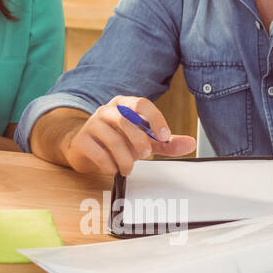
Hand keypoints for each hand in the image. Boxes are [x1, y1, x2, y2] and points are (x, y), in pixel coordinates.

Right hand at [63, 96, 196, 176]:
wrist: (84, 147)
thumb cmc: (117, 140)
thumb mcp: (143, 139)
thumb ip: (165, 142)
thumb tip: (191, 143)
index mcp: (124, 105)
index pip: (141, 103)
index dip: (155, 119)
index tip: (164, 137)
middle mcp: (107, 110)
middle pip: (125, 119)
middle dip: (139, 141)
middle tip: (145, 155)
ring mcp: (92, 124)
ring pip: (112, 139)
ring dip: (125, 158)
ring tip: (128, 168)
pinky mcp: (81, 140)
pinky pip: (97, 152)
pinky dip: (109, 164)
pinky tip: (113, 168)